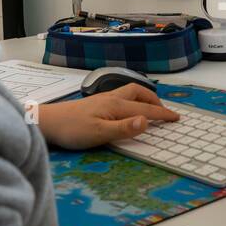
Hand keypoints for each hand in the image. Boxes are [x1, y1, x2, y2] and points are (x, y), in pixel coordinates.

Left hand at [36, 84, 179, 149]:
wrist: (48, 122)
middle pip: (139, 92)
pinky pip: (121, 96)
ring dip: (143, 97)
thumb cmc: (72, 129)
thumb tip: (147, 120)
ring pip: (129, 92)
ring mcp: (102, 98)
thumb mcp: (100, 133)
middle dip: (154, 100)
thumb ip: (124, 128)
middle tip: (165, 111)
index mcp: (116, 105)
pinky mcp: (95, 103)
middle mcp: (111, 98)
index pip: (145, 108)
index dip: (162, 113)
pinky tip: (127, 108)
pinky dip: (132, 99)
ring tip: (150, 107)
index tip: (176, 118)